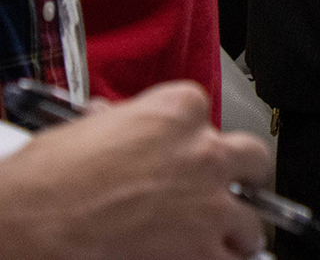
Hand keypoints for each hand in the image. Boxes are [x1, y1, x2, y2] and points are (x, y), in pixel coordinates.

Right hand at [0, 81, 271, 259]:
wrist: (30, 225)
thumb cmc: (44, 181)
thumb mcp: (85, 131)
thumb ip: (120, 126)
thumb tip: (114, 125)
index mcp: (176, 111)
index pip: (203, 113)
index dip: (190, 136)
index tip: (180, 150)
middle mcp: (204, 153)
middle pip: (250, 158)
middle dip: (241, 175)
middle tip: (225, 189)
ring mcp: (210, 203)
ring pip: (253, 215)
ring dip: (237, 226)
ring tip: (223, 236)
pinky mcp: (203, 250)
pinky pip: (236, 258)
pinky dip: (225, 259)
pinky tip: (212, 258)